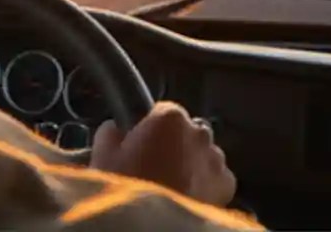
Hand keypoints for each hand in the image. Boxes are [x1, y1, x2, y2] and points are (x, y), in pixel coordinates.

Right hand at [90, 101, 236, 205]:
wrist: (150, 226)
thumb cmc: (126, 187)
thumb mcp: (103, 155)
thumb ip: (112, 132)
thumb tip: (116, 129)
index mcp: (170, 117)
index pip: (161, 110)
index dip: (148, 128)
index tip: (139, 144)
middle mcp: (199, 132)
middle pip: (185, 131)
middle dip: (173, 144)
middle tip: (153, 167)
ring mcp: (216, 158)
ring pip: (203, 154)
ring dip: (191, 163)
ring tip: (171, 186)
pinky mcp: (226, 184)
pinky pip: (215, 177)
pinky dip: (205, 185)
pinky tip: (187, 197)